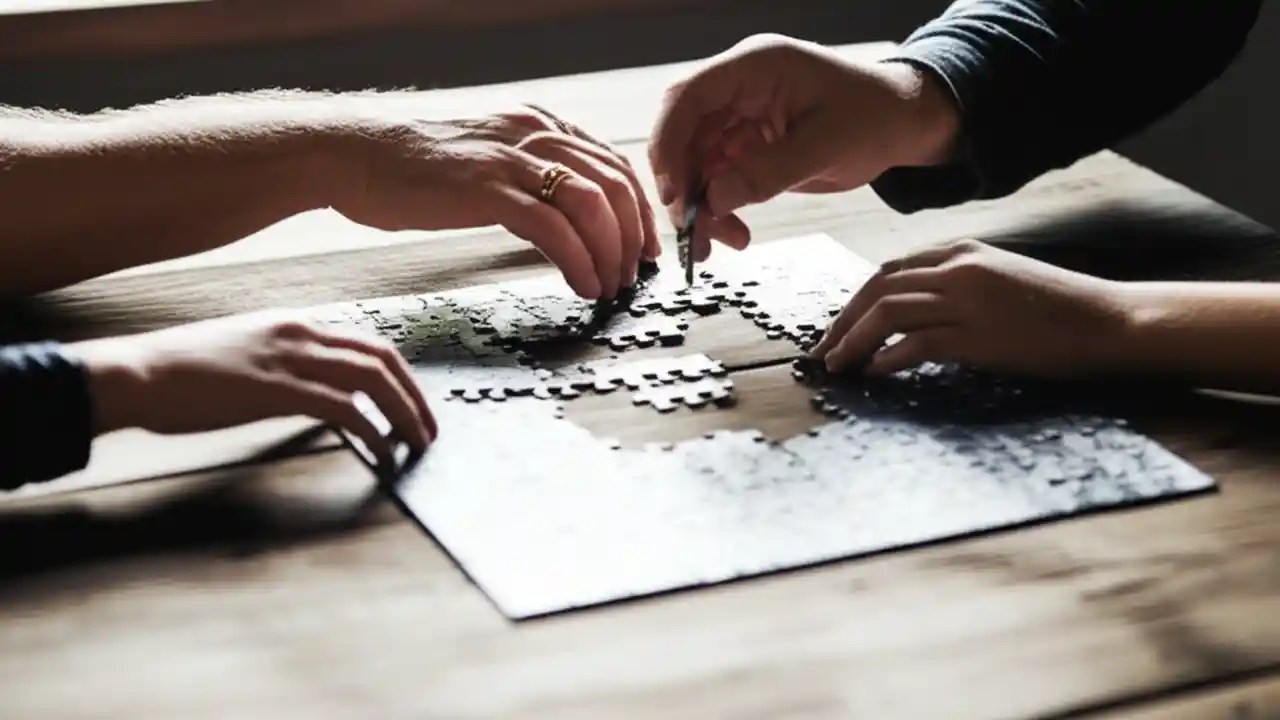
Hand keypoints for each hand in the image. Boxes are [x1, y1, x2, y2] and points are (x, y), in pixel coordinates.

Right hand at [70, 314, 435, 467]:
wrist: (138, 374)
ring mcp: (291, 359)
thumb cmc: (180, 372)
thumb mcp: (244, 354)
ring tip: (417, 443)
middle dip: (414, 394)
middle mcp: (300, 332)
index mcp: (294, 323)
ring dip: (405, 412)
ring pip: (373, 379)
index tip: (412, 402)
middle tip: (429, 428)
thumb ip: (284, 365)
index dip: (398, 374)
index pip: (366, 342)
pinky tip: (383, 452)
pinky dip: (374, 431)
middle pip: (382, 356)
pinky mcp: (278, 390)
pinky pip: (345, 410)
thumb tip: (313, 392)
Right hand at [335, 106, 659, 299]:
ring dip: (611, 252)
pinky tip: (582, 284)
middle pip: (615, 183)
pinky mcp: (487, 189)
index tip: (644, 247)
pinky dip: (578, 260)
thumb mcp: (486, 161)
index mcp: (537, 125)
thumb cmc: (411, 168)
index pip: (613, 164)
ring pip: (593, 203)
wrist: (353, 155)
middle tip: (632, 275)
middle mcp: (533, 134)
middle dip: (633, 236)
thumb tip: (564, 221)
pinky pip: (553, 227)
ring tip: (610, 285)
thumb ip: (527, 179)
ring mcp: (510, 159)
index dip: (640, 210)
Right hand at [649, 34, 960, 259]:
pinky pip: (717, 178)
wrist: (903, 123)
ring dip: (701, 205)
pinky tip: (733, 234)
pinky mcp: (747, 146)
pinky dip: (719, 209)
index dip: (670, 143)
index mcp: (754, 67)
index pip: (689, 97)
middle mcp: (739, 89)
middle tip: (694, 230)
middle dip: (683, 184)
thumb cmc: (874, 117)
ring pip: (696, 162)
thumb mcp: (827, 146)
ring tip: (719, 244)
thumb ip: (769, 172)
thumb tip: (715, 200)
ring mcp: (741, 117)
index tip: (674, 192)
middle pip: (684, 133)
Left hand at [811, 240, 1134, 376]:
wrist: (1109, 320)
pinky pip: (915, 344)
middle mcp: (958, 269)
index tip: (837, 327)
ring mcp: (967, 299)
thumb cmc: (1058, 308)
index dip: (856, 301)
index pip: (890, 271)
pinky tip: (875, 373)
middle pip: (878, 288)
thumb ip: (958, 286)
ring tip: (838, 366)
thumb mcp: (1001, 280)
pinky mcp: (977, 334)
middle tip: (822, 351)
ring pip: (888, 312)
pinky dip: (887, 358)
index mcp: (962, 251)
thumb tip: (914, 315)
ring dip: (854, 340)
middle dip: (842, 321)